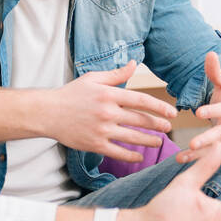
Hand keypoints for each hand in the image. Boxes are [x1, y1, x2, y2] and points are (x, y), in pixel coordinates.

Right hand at [44, 60, 178, 162]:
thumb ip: (116, 74)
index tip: (173, 113)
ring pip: (133, 137)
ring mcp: (101, 129)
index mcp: (109, 94)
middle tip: (168, 128)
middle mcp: (107, 112)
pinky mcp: (94, 144)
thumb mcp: (93, 79)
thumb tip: (135, 64)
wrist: (47, 113)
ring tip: (159, 142)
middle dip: (158, 125)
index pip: (142, 100)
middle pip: (141, 120)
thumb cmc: (71, 94)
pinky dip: (132, 156)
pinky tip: (140, 157)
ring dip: (150, 141)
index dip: (160, 107)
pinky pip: (118, 152)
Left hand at [179, 53, 220, 160]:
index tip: (198, 112)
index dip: (213, 111)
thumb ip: (215, 72)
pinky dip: (196, 159)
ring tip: (182, 156)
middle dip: (208, 139)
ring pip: (216, 149)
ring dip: (200, 154)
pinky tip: (180, 160)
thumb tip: (210, 53)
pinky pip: (210, 157)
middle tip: (193, 143)